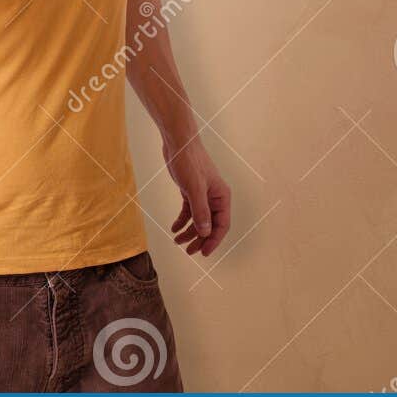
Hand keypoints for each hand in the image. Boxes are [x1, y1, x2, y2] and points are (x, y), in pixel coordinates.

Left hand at [164, 134, 230, 255]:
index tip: (203, 253)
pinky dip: (182, 221)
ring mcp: (202, 194)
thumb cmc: (189, 162)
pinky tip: (174, 228)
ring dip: (189, 232)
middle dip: (200, 239)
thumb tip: (205, 233)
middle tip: (189, 252)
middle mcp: (214, 197)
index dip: (213, 241)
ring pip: (199, 219)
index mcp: (221, 197)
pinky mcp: (191, 191)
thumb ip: (200, 211)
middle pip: (210, 225)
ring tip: (178, 242)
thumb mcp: (194, 188)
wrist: (178, 143)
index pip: (221, 225)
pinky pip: (189, 211)